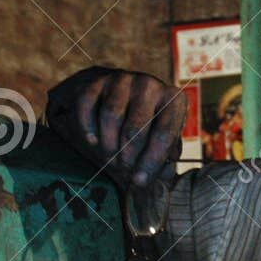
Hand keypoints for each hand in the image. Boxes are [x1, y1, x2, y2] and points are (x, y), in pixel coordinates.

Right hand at [46, 66, 185, 188]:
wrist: (124, 97)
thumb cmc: (149, 125)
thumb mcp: (164, 139)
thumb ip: (166, 158)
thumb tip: (163, 174)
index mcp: (174, 99)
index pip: (164, 134)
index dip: (151, 162)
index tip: (140, 181)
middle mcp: (150, 85)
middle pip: (135, 128)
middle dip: (127, 156)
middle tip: (123, 170)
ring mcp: (123, 79)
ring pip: (111, 117)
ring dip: (108, 145)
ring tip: (111, 158)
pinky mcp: (98, 80)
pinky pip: (87, 106)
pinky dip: (88, 128)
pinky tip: (93, 142)